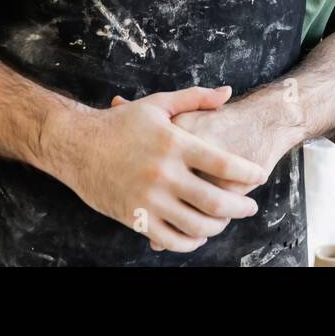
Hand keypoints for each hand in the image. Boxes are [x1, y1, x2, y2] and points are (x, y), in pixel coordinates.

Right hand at [111, 91, 284, 250]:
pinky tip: (197, 235)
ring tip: (225, 220)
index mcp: (174, 144)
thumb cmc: (119, 123)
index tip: (259, 175)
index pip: (223, 162)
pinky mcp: (135, 217)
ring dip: (218, 227)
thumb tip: (227, 93)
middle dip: (240, 207)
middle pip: (215, 201)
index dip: (247, 172)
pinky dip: (189, 242)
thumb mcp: (159, 104)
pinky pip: (170, 240)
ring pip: (195, 226)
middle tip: (250, 206)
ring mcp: (149, 199)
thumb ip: (196, 99)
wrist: (76, 145)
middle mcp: (164, 174)